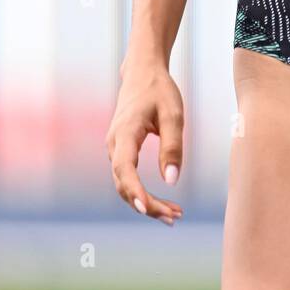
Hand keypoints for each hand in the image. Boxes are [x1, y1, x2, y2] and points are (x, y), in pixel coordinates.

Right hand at [106, 62, 184, 224]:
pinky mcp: (121, 152)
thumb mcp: (174, 114)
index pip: (124, 168)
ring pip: (125, 185)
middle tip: (174, 217)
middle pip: (124, 184)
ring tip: (173, 215)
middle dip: (147, 205)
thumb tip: (172, 180)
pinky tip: (162, 203)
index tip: (145, 208)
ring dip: (146, 203)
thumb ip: (173, 146)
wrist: (142, 72)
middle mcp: (114, 144)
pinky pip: (128, 178)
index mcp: (125, 132)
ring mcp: (115, 149)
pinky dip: (143, 194)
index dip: (133, 190)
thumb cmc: (159, 90)